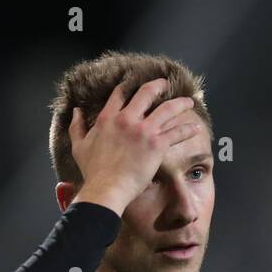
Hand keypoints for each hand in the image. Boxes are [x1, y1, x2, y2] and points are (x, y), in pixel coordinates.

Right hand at [69, 77, 203, 216]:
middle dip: (158, 86)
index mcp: (108, 118)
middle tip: (165, 84)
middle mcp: (127, 119)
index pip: (121, 94)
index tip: (137, 82)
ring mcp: (143, 130)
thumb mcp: (79, 146)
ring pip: (167, 109)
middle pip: (146, 93)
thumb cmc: (93, 171)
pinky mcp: (157, 144)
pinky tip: (195, 127)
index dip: (130, 85)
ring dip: (180, 103)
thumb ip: (77, 126)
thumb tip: (75, 111)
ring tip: (188, 102)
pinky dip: (187, 129)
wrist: (106, 188)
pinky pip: (176, 133)